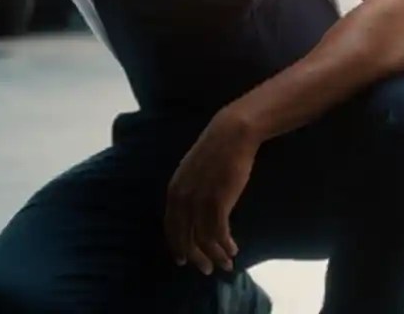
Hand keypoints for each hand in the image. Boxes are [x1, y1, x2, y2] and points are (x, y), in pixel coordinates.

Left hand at [164, 108, 260, 274]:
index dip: (177, 245)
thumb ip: (189, 190)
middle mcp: (183, 199)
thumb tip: (192, 210)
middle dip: (195, 257)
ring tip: (225, 264)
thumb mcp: (193, 170)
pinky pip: (219, 234)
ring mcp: (199, 201)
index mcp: (174, 190)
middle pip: (184, 238)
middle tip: (206, 269)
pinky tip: (233, 250)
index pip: (171, 226)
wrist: (232, 134)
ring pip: (203, 240)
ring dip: (215, 255)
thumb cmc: (216, 150)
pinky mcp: (218, 203)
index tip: (183, 259)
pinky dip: (225, 246)